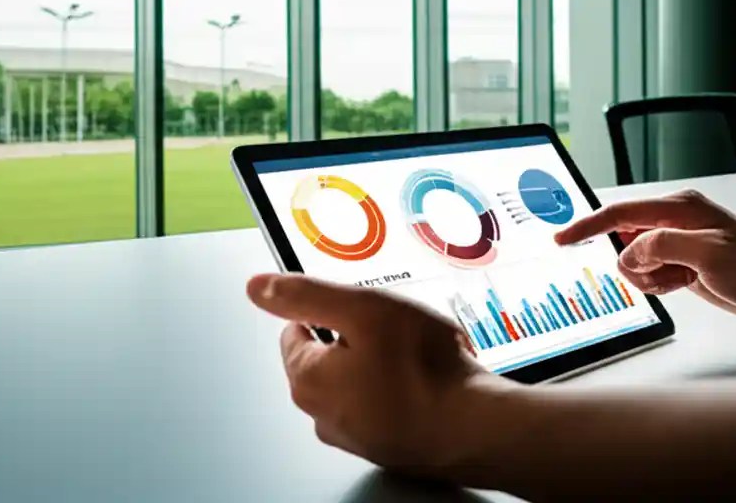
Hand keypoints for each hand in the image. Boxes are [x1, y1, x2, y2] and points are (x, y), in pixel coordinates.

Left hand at [246, 273, 517, 481]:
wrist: (479, 429)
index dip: (331, 311)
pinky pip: (386, 406)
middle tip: (397, 332)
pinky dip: (403, 392)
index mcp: (307, 380)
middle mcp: (323, 416)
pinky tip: (430, 383)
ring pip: (359, 382)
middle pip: (329, 357)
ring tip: (419, 358)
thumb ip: (306, 295)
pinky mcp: (389, 449)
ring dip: (384, 365)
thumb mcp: (362, 310)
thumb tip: (257, 286)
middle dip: (360, 339)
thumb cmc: (423, 370)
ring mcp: (357, 438)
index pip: (295, 330)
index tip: (363, 310)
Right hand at [554, 189, 735, 317]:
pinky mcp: (680, 260)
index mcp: (676, 209)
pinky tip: (683, 284)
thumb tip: (630, 253)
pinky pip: (649, 273)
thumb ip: (662, 247)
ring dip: (648, 278)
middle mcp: (672, 222)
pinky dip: (658, 284)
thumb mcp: (707, 255)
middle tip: (664, 274)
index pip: (618, 214)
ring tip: (680, 280)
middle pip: (623, 240)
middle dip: (632, 264)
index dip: (587, 227)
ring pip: (634, 261)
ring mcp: (676, 241)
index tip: (562, 239)